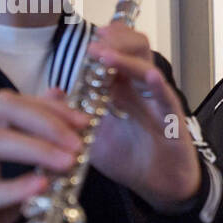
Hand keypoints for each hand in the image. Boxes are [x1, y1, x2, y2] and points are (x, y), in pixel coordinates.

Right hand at [0, 91, 87, 222]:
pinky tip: (39, 187)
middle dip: (45, 119)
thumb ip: (28, 165)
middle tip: (78, 141)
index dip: (50, 107)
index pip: (11, 103)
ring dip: (34, 148)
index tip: (84, 121)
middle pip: (0, 109)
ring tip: (67, 162)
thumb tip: (63, 141)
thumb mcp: (0, 186)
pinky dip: (11, 187)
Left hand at [83, 23, 200, 211]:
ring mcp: (157, 101)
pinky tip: (150, 75)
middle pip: (135, 48)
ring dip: (127, 56)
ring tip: (106, 54)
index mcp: (121, 88)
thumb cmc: (128, 158)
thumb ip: (72, 115)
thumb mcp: (92, 136)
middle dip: (117, 38)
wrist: (158, 185)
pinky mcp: (172, 119)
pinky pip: (166, 97)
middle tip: (97, 39)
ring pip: (147, 66)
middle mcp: (139, 88)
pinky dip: (158, 84)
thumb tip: (51, 92)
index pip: (117, 52)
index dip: (106, 40)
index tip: (89, 37)